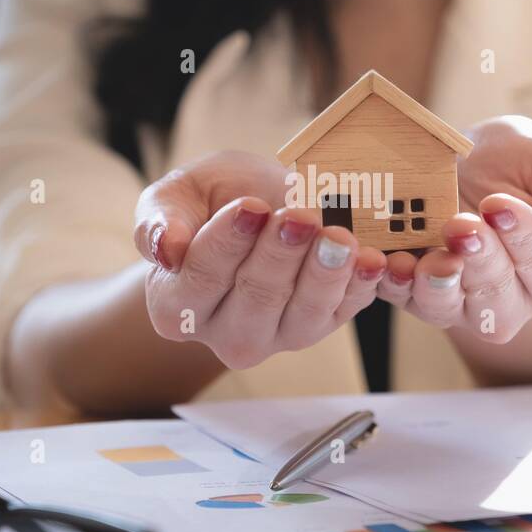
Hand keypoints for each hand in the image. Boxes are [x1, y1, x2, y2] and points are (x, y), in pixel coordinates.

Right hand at [134, 151, 387, 368]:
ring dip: (323, 273)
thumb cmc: (208, 202)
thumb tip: (165, 249)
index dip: (227, 242)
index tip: (251, 206)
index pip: (200, 279)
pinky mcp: (321, 325)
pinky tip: (372, 259)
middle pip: (254, 299)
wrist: (255, 205)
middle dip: (280, 255)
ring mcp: (277, 335)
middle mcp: (224, 333)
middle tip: (299, 216)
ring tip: (338, 237)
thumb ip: (159, 220)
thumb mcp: (176, 196)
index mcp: (176, 306)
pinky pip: (343, 311)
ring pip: (303, 314)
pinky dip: (360, 285)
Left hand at [377, 116, 531, 341]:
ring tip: (424, 255)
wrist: (466, 157)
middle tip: (461, 224)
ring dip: (433, 283)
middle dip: (478, 261)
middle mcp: (511, 300)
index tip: (499, 204)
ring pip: (447, 308)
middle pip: (497, 298)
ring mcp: (459, 301)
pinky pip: (400, 298)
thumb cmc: (522, 165)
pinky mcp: (415, 292)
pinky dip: (391, 281)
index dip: (523, 238)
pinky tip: (384, 260)